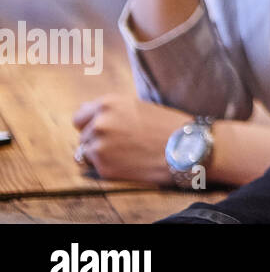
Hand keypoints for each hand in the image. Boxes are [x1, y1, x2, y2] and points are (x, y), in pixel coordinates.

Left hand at [72, 94, 192, 185]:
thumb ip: (112, 111)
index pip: (80, 117)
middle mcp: (100, 123)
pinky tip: (130, 163)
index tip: (104, 131)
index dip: (91, 125)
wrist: (186, 148)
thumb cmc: (167, 126)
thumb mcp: (138, 107)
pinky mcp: (104, 167)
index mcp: (108, 103)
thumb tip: (85, 114)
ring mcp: (100, 146)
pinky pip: (96, 168)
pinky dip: (109, 167)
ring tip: (128, 154)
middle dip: (98, 141)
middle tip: (122, 144)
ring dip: (102, 155)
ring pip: (87, 154)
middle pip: (84, 137)